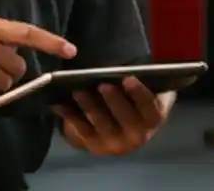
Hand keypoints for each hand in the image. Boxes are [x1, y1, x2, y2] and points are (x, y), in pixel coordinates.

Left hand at [52, 77, 169, 155]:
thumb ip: (138, 80)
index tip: (127, 78)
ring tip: (78, 91)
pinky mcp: (96, 147)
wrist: (121, 126)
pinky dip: (71, 117)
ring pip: (103, 126)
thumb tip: (122, 66)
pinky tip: (60, 104)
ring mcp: (116, 144)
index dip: (140, 94)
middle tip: (102, 85)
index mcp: (153, 118)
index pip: (151, 108)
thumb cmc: (133, 97)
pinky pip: (82, 131)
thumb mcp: (141, 89)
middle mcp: (138, 136)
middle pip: (127, 119)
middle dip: (114, 102)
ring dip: (90, 108)